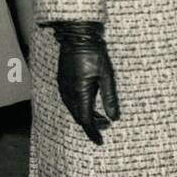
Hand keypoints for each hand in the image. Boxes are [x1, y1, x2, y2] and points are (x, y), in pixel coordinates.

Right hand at [52, 21, 119, 144]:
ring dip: (86, 115)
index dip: (93, 132)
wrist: (78, 36)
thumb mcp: (106, 76)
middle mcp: (68, 92)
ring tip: (101, 116)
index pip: (85, 120)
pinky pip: (70, 100)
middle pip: (79, 116)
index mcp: (79, 92)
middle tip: (106, 126)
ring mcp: (63, 86)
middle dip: (92, 124)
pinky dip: (80, 106)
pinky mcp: (62, 80)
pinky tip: (89, 103)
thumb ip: (109, 98)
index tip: (100, 141)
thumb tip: (114, 117)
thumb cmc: (94, 53)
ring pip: (74, 109)